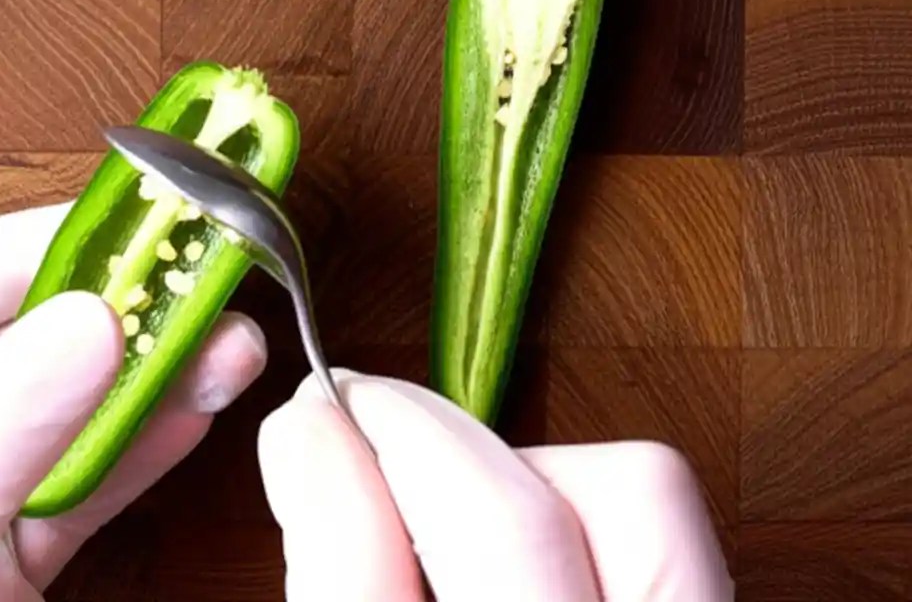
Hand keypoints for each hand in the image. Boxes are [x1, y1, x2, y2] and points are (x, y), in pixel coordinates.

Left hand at [0, 204, 267, 600]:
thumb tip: (82, 327)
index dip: (13, 257)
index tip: (107, 236)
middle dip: (99, 317)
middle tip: (185, 280)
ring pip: (52, 427)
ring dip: (138, 382)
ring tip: (220, 341)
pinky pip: (74, 498)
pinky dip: (136, 456)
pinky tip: (190, 414)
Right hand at [258, 369, 734, 601]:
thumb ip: (334, 576)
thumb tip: (314, 451)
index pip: (362, 585)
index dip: (324, 476)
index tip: (308, 415)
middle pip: (507, 520)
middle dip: (414, 429)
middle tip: (359, 403)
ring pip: (632, 490)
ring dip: (518, 454)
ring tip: (455, 473)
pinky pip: (678, 521)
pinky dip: (598, 488)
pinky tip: (539, 516)